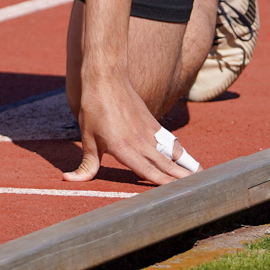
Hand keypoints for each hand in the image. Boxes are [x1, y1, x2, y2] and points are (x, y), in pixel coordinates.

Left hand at [64, 75, 193, 185]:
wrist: (106, 78)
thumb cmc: (94, 108)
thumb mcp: (87, 138)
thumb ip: (86, 164)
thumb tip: (69, 179)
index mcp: (124, 148)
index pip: (148, 171)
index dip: (163, 183)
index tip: (178, 192)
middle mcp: (140, 142)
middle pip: (166, 164)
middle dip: (182, 178)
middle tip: (198, 187)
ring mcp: (149, 131)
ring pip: (171, 152)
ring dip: (185, 164)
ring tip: (199, 174)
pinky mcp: (152, 122)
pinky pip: (168, 140)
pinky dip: (177, 150)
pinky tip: (182, 156)